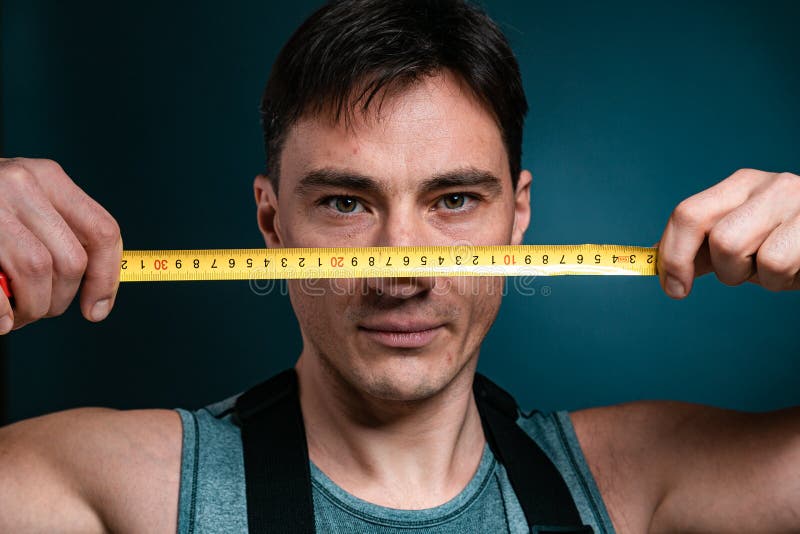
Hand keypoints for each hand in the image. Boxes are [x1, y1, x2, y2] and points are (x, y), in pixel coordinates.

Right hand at [0, 158, 121, 332]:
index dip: (107, 279)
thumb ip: (58, 232)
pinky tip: (0, 319)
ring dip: (31, 308)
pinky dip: (2, 313)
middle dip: (60, 300)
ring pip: (38, 273)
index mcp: (47, 176)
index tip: (96, 310)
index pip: (103, 231)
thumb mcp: (25, 204)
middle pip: (71, 261)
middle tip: (38, 310)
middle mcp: (21, 183)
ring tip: (16, 313)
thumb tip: (98, 293)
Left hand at [657, 168, 799, 297]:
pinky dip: (786, 281)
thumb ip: (703, 249)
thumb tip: (657, 264)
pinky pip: (779, 266)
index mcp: (743, 185)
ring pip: (751, 257)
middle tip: (747, 273)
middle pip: (719, 241)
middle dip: (728, 271)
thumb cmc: (790, 242)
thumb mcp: (744, 238)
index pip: (687, 214)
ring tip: (782, 267)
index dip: (672, 256)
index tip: (674, 289)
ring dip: (760, 279)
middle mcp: (772, 185)